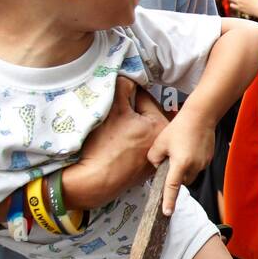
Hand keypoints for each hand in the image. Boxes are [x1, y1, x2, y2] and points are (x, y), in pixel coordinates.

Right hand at [62, 77, 167, 209]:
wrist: (94, 181)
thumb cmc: (104, 147)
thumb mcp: (114, 109)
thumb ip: (123, 87)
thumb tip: (128, 77)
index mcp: (160, 125)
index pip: (145, 97)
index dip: (129, 94)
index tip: (119, 94)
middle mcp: (163, 143)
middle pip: (144, 115)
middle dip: (130, 110)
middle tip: (115, 113)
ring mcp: (154, 157)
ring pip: (140, 130)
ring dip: (129, 126)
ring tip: (114, 129)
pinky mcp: (144, 169)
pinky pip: (136, 146)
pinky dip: (128, 142)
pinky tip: (116, 144)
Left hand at [146, 115, 214, 214]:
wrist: (201, 116)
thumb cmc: (180, 127)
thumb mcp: (160, 142)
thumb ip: (154, 157)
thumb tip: (158, 165)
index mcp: (180, 163)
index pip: (172, 187)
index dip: (169, 201)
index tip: (167, 212)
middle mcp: (194, 166)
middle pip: (182, 181)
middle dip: (175, 176)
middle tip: (170, 158)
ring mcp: (203, 163)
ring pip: (190, 174)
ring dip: (184, 168)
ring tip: (181, 149)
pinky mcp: (209, 158)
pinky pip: (197, 166)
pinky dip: (191, 161)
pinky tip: (189, 146)